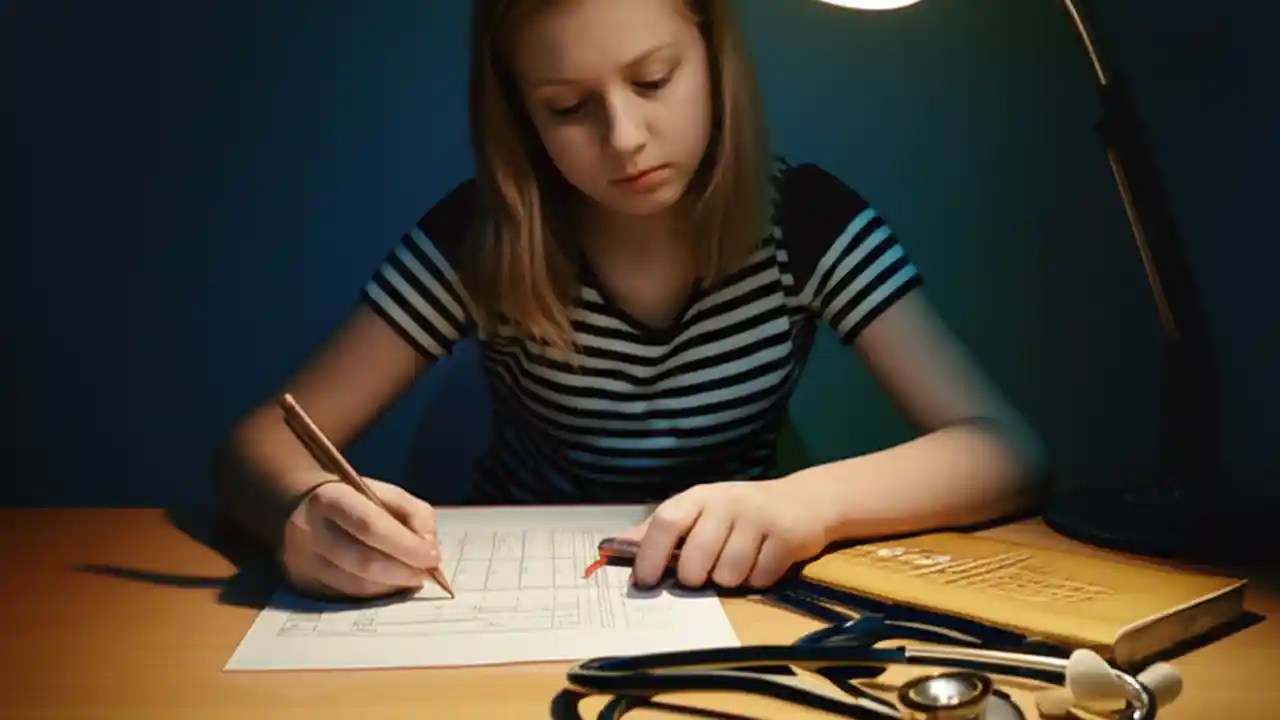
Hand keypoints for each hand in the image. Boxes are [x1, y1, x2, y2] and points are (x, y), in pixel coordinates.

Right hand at [280, 472, 440, 598]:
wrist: (299, 507)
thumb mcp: (387, 493)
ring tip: (410, 577)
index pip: (370, 525)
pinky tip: (386, 584)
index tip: (433, 557)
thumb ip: (416, 514)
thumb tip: (429, 549)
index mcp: (331, 498)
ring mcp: (301, 562)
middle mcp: (309, 531)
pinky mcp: (300, 584)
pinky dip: (374, 595)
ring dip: (391, 587)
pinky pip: (346, 598)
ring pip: (356, 587)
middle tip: (427, 574)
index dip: (405, 545)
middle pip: (362, 562)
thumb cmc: (354, 500)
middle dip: (403, 572)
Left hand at [623, 479, 831, 589]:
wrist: (806, 500)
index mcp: (700, 496)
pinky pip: (759, 579)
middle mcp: (727, 502)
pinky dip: (758, 580)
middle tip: (701, 575)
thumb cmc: (741, 511)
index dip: (650, 554)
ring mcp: (758, 518)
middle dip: (694, 578)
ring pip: (728, 575)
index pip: (666, 521)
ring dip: (730, 580)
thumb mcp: (701, 511)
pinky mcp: (786, 538)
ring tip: (738, 563)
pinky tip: (763, 561)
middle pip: (695, 560)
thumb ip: (662, 529)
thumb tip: (616, 545)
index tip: (644, 582)